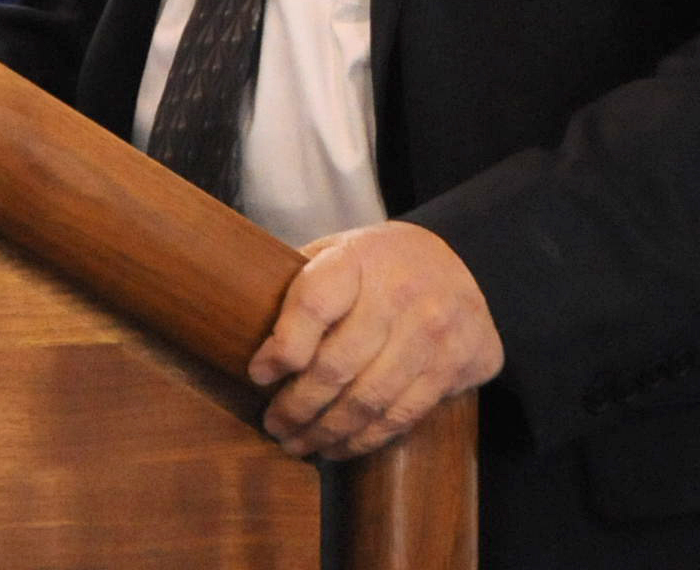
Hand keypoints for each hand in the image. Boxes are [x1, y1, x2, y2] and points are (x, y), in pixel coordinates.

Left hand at [248, 220, 503, 459]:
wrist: (461, 263)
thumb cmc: (378, 267)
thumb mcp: (337, 253)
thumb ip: (299, 286)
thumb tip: (238, 327)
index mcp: (359, 258)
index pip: (314, 302)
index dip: (282, 345)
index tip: (258, 374)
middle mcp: (401, 292)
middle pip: (336, 365)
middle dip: (296, 406)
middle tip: (273, 424)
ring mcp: (433, 330)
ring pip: (367, 400)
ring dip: (325, 432)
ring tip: (298, 443)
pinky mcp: (455, 364)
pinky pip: (401, 415)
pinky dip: (363, 440)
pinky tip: (338, 446)